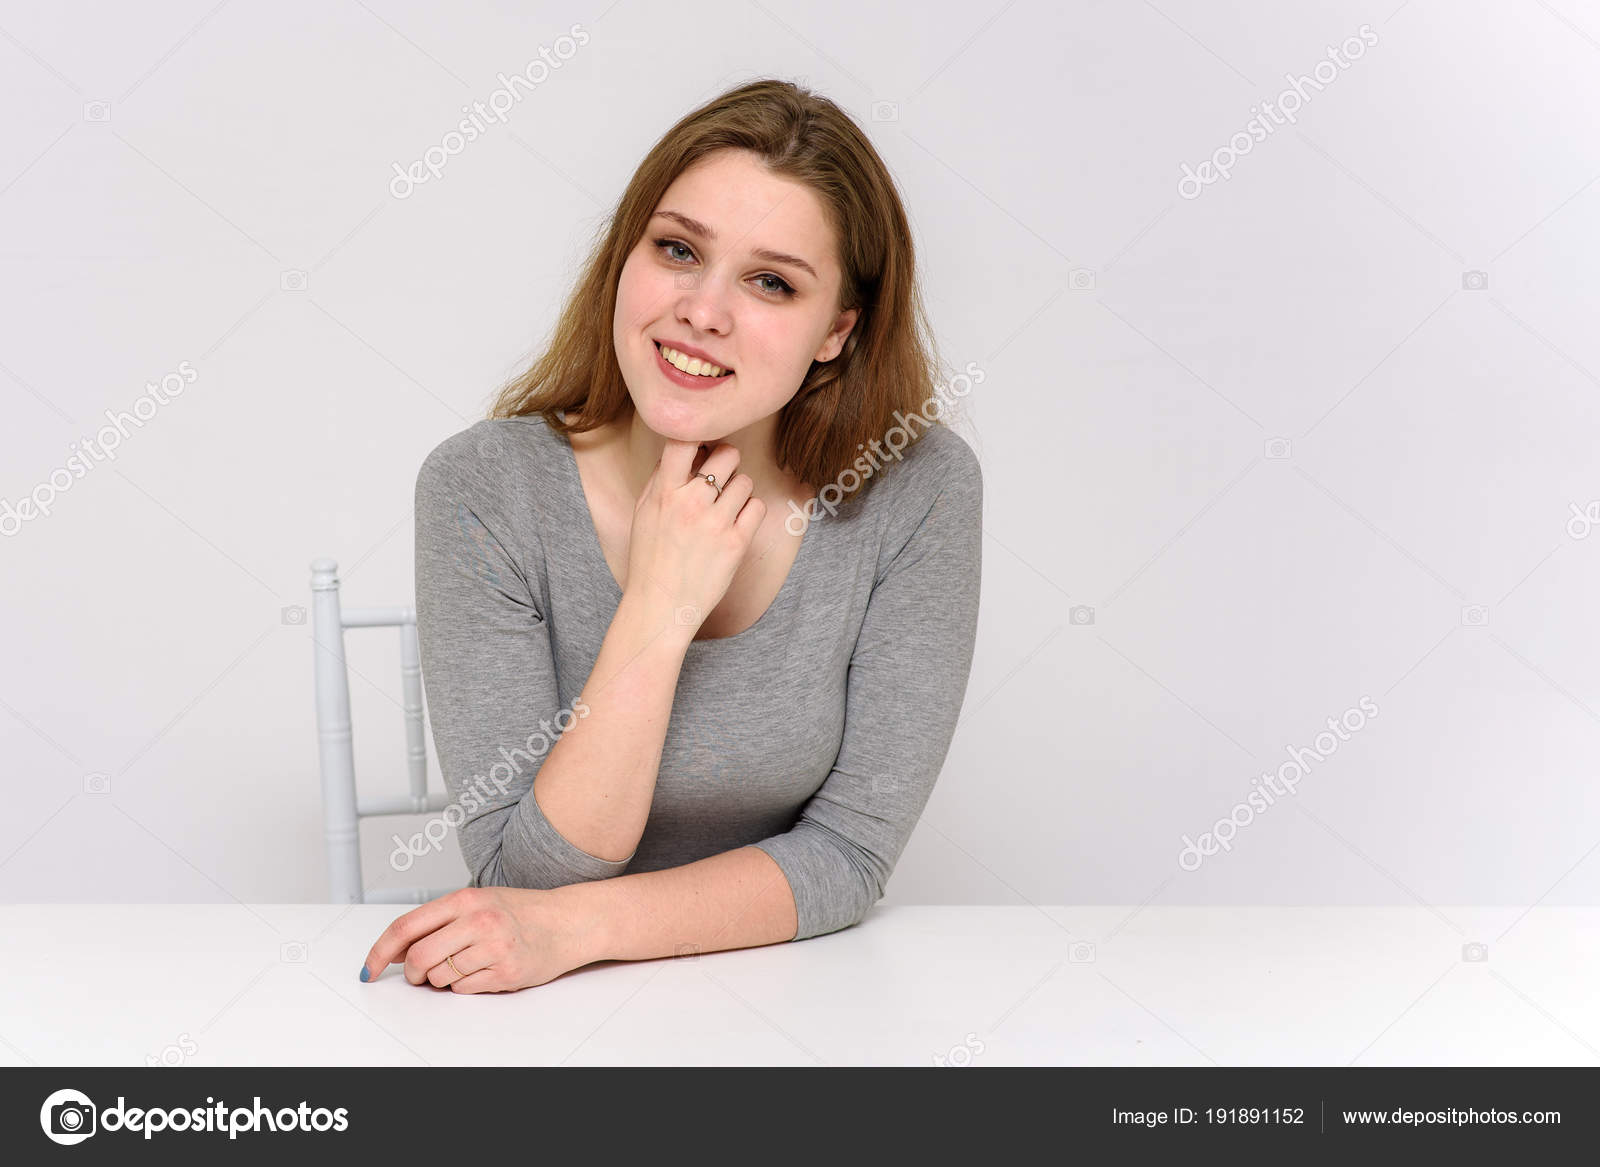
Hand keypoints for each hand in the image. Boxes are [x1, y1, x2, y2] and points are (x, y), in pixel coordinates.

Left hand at [359, 886, 601, 993]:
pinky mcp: (506, 972)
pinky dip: (465, 987)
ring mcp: (493, 947)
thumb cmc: (522, 912)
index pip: (406, 927)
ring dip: (443, 980)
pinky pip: (464, 990)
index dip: (380, 952)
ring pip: (440, 978)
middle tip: (421, 975)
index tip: (369, 968)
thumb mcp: (478, 902)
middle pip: (419, 958)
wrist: (568, 922)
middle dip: (413, 974)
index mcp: (465, 900)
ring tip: (466, 965)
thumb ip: (439, 921)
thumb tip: (399, 950)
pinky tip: (483, 971)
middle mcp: (478, 921)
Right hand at [624, 439, 765, 627]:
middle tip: (721, 477)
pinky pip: (757, 507)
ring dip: (739, 491)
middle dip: (728, 461)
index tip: (701, 445)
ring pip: (745, 481)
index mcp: (664, 493)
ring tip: (725, 509)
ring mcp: (716, 523)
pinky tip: (736, 524)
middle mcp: (690, 503)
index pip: (683, 440)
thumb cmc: (649, 560)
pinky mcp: (736, 543)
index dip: (699, 434)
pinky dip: (750, 512)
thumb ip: (661, 479)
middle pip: (728, 454)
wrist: (660, 607)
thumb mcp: (643, 514)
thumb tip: (683, 450)